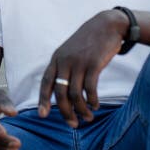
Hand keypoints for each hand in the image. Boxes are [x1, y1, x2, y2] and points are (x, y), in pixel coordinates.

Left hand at [38, 10, 127, 127]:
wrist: (107, 25)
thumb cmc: (89, 42)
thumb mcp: (70, 51)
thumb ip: (64, 67)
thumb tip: (62, 91)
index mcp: (57, 58)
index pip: (46, 82)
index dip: (43, 100)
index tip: (42, 115)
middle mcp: (65, 61)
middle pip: (60, 93)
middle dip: (65, 112)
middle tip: (73, 124)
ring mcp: (79, 62)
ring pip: (75, 94)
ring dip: (81, 109)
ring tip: (88, 117)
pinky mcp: (94, 64)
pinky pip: (90, 88)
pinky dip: (92, 100)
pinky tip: (96, 105)